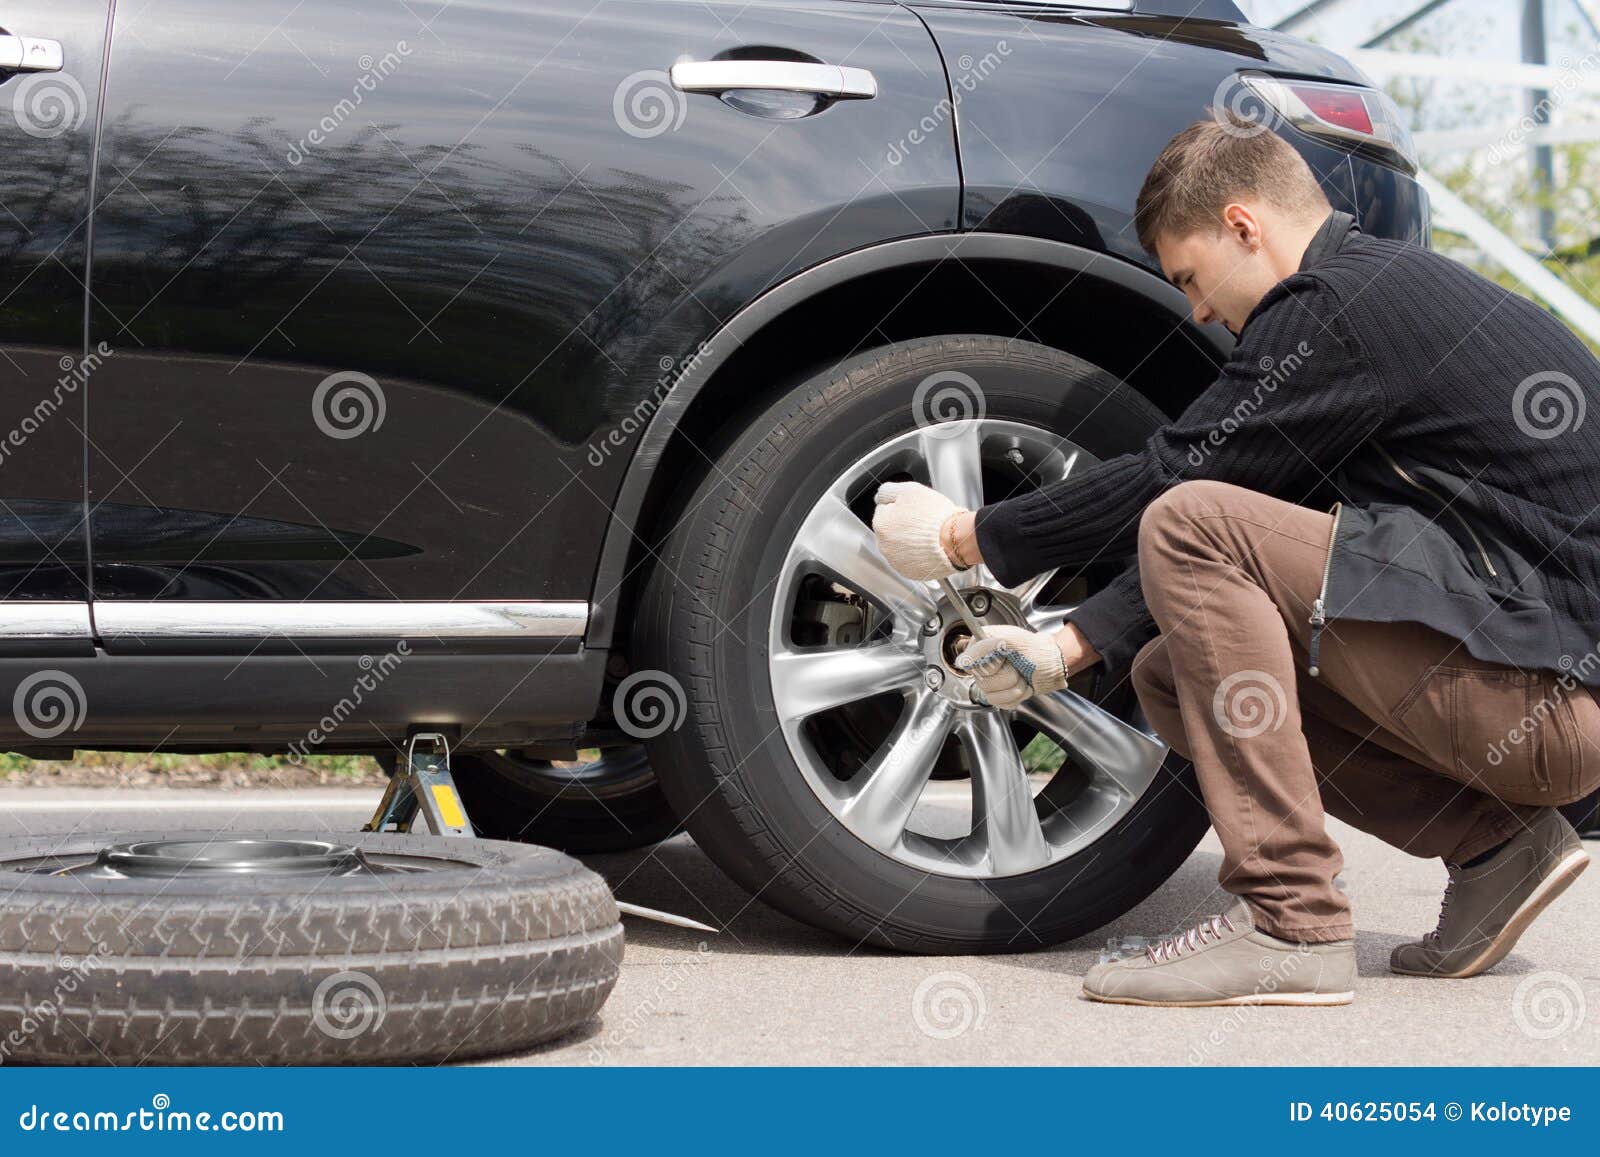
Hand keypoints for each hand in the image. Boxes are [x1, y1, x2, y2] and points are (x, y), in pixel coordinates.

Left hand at [871, 481, 969, 580]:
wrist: (954, 540)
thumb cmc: (935, 516)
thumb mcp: (909, 490)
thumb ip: (888, 491)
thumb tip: (880, 497)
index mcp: (881, 524)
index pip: (884, 510)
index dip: (900, 507)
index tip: (913, 509)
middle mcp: (883, 545)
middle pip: (890, 530)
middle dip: (902, 525)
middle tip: (921, 521)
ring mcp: (895, 561)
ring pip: (899, 546)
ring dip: (908, 540)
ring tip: (927, 535)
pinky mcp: (908, 572)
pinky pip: (909, 560)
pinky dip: (916, 554)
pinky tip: (927, 547)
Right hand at [954, 625, 1068, 708]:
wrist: (1052, 665)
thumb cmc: (1037, 650)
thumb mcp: (1012, 639)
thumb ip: (985, 646)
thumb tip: (962, 661)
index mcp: (980, 645)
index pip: (969, 664)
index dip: (990, 665)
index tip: (1004, 657)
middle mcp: (981, 663)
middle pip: (982, 682)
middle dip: (1008, 676)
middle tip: (1017, 666)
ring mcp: (989, 680)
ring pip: (991, 696)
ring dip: (1015, 688)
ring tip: (1022, 676)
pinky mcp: (998, 695)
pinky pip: (1000, 704)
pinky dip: (1016, 697)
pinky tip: (1022, 686)